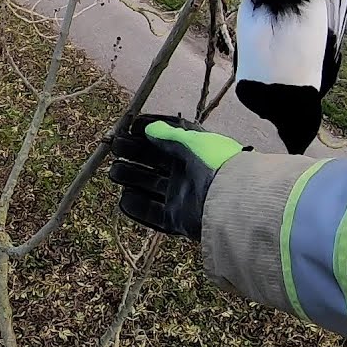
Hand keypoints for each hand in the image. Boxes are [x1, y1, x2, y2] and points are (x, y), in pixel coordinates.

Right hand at [108, 114, 248, 241]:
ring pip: (149, 186)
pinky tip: (123, 198)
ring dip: (130, 178)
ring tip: (114, 172)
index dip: (145, 135)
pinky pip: (152, 213)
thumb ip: (168, 134)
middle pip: (153, 163)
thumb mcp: (192, 141)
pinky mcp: (177, 219)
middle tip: (114, 149)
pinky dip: (136, 206)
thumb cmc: (215, 164)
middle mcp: (185, 174)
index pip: (164, 141)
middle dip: (133, 155)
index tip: (128, 130)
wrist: (232, 200)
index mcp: (192, 152)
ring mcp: (180, 197)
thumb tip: (147, 128)